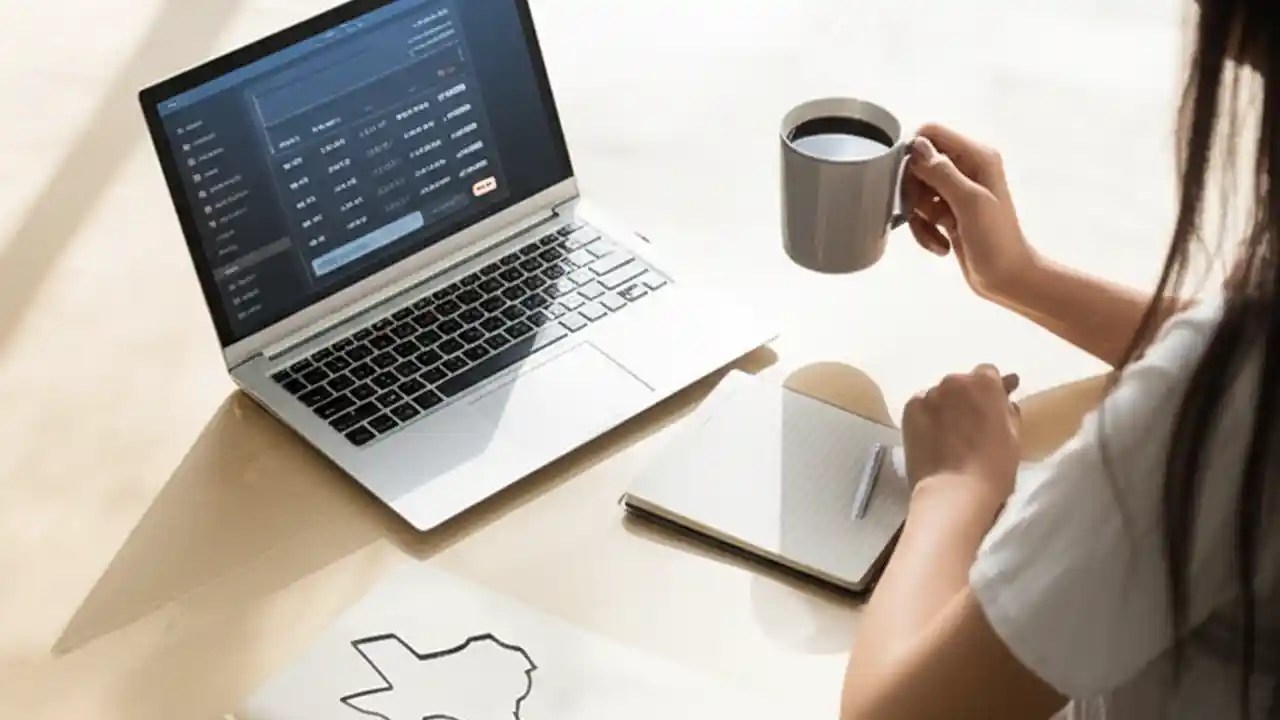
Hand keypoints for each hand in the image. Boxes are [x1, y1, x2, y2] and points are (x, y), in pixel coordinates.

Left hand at [902, 365, 1021, 507]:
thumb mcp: (1013, 437)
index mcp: (984, 383)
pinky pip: (921, 407)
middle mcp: (954, 381)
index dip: (990, 390)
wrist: (954, 492)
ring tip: (949, 432)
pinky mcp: (909, 411)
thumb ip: (1008, 411)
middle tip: (970, 422)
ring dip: (946, 406)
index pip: (988, 374)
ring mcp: (928, 395)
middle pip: (961, 384)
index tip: (992, 405)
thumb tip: (1005, 398)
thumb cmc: (994, 467)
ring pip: (940, 395)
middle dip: (966, 397)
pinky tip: (932, 435)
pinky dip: (927, 416)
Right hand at [904, 124, 1038, 301]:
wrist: (1008, 279)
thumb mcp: (970, 203)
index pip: (932, 133)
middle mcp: (965, 169)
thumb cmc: (996, 241)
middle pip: (918, 164)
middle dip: (913, 190)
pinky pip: (920, 213)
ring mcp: (955, 192)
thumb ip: (942, 172)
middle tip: (920, 213)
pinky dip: (923, 230)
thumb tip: (915, 147)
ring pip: (915, 191)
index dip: (913, 152)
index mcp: (976, 157)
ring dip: (918, 216)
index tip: (908, 180)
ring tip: (936, 234)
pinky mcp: (947, 214)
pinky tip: (940, 245)